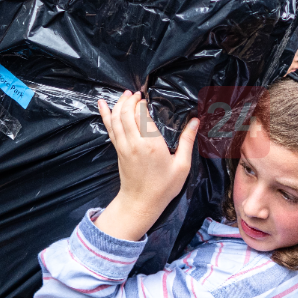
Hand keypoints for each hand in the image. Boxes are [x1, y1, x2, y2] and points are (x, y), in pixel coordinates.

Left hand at [94, 91, 198, 240]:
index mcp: (152, 145)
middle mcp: (135, 143)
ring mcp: (123, 146)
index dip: (142, 103)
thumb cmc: (163, 187)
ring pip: (116, 118)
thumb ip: (188, 141)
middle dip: (130, 100)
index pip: (143, 116)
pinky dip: (105, 115)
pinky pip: (109, 128)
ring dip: (119, 104)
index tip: (147, 97)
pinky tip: (102, 104)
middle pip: (127, 114)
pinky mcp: (118, 150)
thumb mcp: (182, 166)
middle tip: (137, 93)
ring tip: (126, 94)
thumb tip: (195, 121)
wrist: (141, 203)